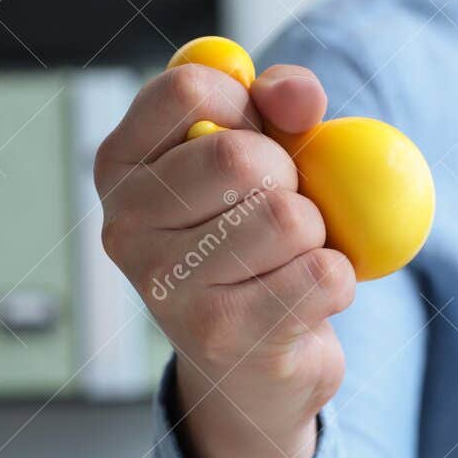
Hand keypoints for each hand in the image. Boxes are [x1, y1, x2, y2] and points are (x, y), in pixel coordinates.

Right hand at [96, 61, 355, 457]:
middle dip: (289, 176)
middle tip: (282, 207)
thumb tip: (300, 93)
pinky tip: (305, 297)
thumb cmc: (250, 242)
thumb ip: (280, 106)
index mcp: (120, 165)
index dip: (249, 103)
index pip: (188, 91)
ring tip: (290, 256)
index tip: (262, 132)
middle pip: (240, 159)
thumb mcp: (262, 154)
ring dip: (315, 232)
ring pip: (287, 218)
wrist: (252, 366)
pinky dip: (337, 278)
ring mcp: (168, 287)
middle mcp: (126, 226)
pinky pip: (320, 274)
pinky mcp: (222, 336)